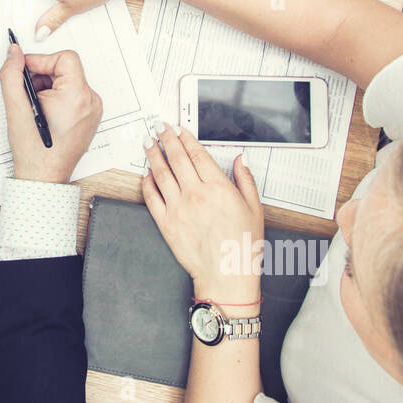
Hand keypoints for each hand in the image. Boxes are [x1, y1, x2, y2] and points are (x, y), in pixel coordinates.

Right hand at [0, 44, 101, 183]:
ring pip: (68, 81)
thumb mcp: (15, 108)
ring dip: (48, 87)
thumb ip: (11, 75)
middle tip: (27, 95)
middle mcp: (91, 101)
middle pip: (66, 69)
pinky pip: (73, 94)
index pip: (64, 58)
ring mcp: (93, 110)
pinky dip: (56, 98)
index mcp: (77, 97)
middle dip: (42, 76)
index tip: (25, 72)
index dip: (41, 61)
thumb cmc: (34, 151)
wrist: (44, 178)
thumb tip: (14, 53)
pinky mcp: (90, 116)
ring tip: (35, 108)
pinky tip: (44, 114)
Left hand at [141, 125, 263, 305]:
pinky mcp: (166, 224)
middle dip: (166, 138)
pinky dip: (147, 182)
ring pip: (161, 173)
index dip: (186, 138)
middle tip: (159, 126)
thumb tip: (241, 159)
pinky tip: (147, 174)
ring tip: (149, 143)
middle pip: (176, 158)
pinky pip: (152, 197)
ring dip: (154, 155)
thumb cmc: (243, 246)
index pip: (197, 154)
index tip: (179, 128)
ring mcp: (178, 208)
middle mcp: (196, 194)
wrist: (227, 277)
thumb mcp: (255, 209)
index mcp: (218, 188)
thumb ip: (246, 180)